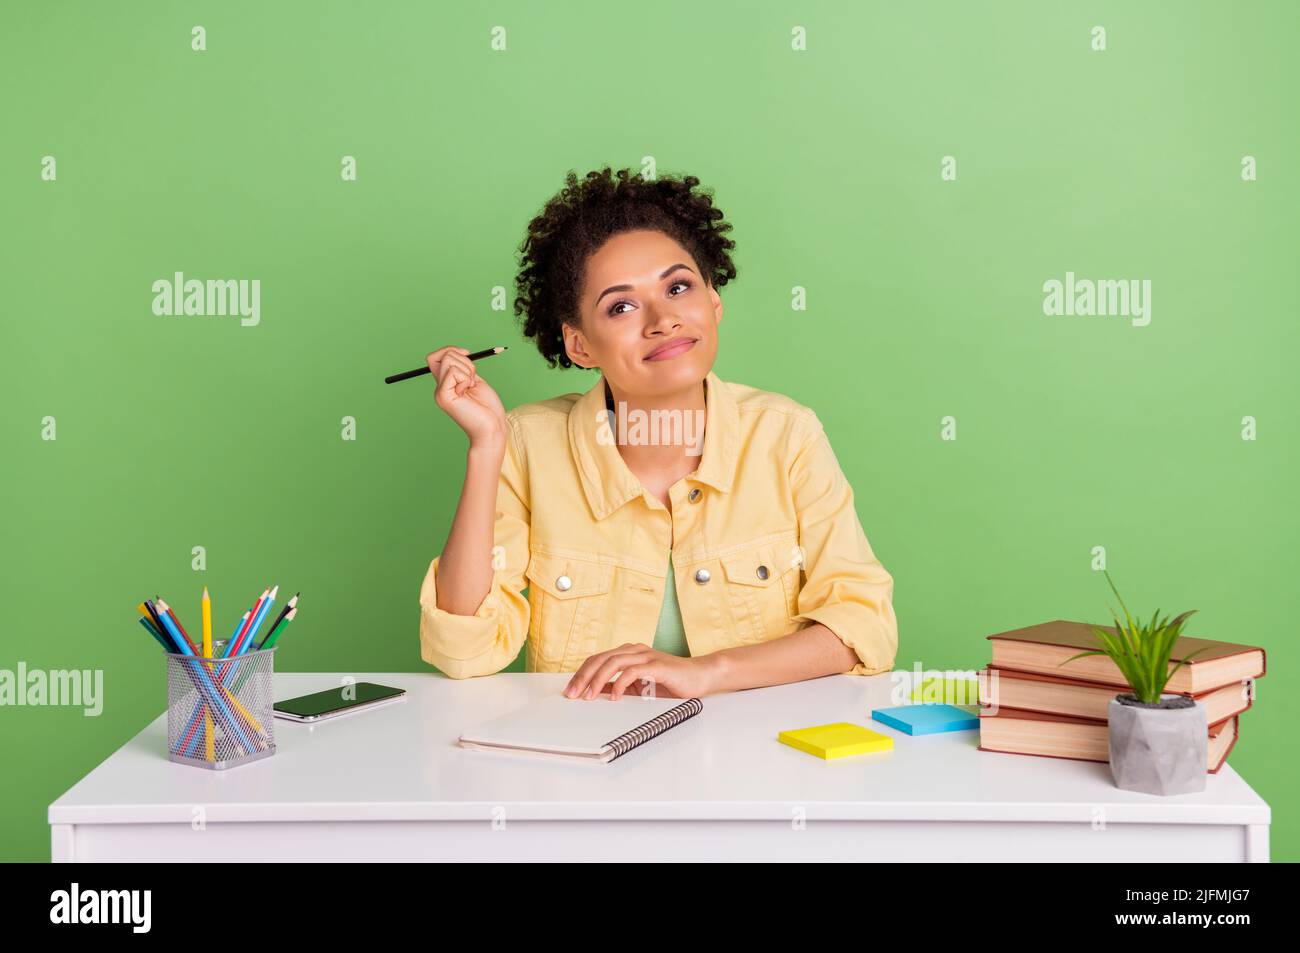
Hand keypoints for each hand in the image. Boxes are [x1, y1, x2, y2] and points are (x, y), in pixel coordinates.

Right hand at [427, 345, 507, 446]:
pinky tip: (468, 392)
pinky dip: (466, 379)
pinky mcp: (443, 396)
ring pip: (449, 360)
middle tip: (473, 380)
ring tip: (471, 387)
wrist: (492, 428)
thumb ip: (463, 369)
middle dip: (465, 361)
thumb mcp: (475, 381)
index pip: (435, 357)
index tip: (467, 354)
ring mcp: (439, 392)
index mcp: (445, 384)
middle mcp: (439, 387)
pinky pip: (453, 372)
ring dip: (467, 370)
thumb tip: (458, 351)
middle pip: (445, 355)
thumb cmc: (487, 408)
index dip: (450, 349)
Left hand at [563, 643, 719, 700]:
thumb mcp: (640, 687)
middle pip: (601, 659)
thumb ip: (621, 687)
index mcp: (629, 653)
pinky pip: (633, 672)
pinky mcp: (657, 666)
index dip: (581, 674)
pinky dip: (620, 683)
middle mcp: (635, 651)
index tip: (570, 690)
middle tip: (572, 694)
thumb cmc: (672, 683)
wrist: (701, 676)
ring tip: (588, 696)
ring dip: (597, 680)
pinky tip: (615, 696)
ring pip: (613, 663)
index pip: (598, 659)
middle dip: (583, 677)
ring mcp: (646, 656)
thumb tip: (597, 694)